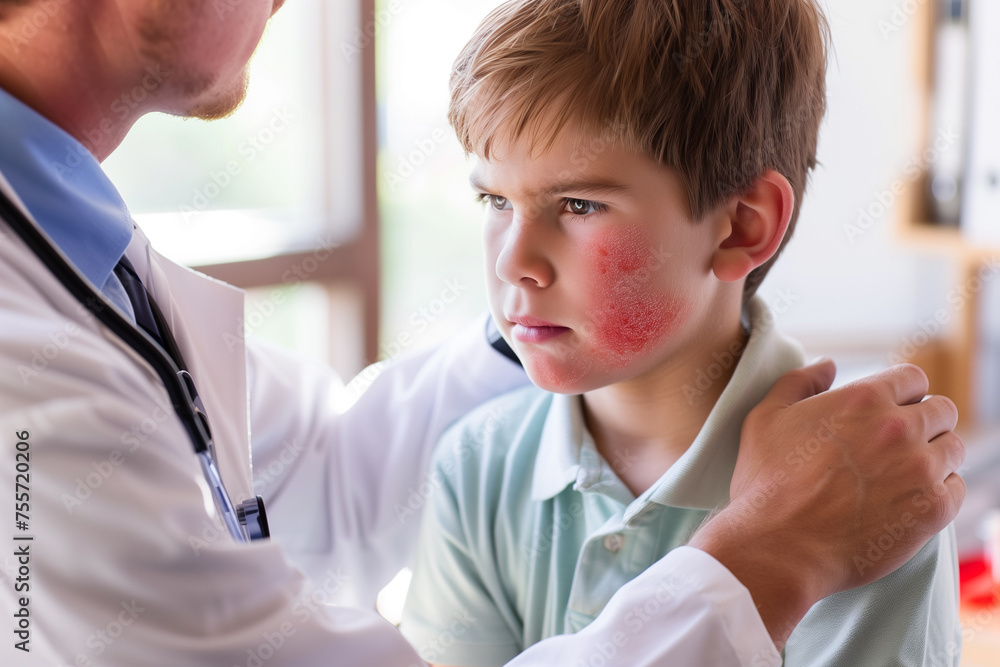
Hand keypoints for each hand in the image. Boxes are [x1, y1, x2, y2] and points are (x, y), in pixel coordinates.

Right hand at [688, 360, 964, 647]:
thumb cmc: (765, 483)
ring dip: (934, 456)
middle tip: (899, 445)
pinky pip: (956, 489)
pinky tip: (910, 500)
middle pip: (942, 411)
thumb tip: (829, 365)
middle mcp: (899, 428)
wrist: (778, 546)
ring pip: (953, 448)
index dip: (903, 393)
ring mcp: (920, 469)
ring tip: (904, 474)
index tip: (892, 410)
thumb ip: (798, 382)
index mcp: (863, 399)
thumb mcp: (765, 418)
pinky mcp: (931, 510)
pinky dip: (939, 491)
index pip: (913, 379)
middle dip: (924, 422)